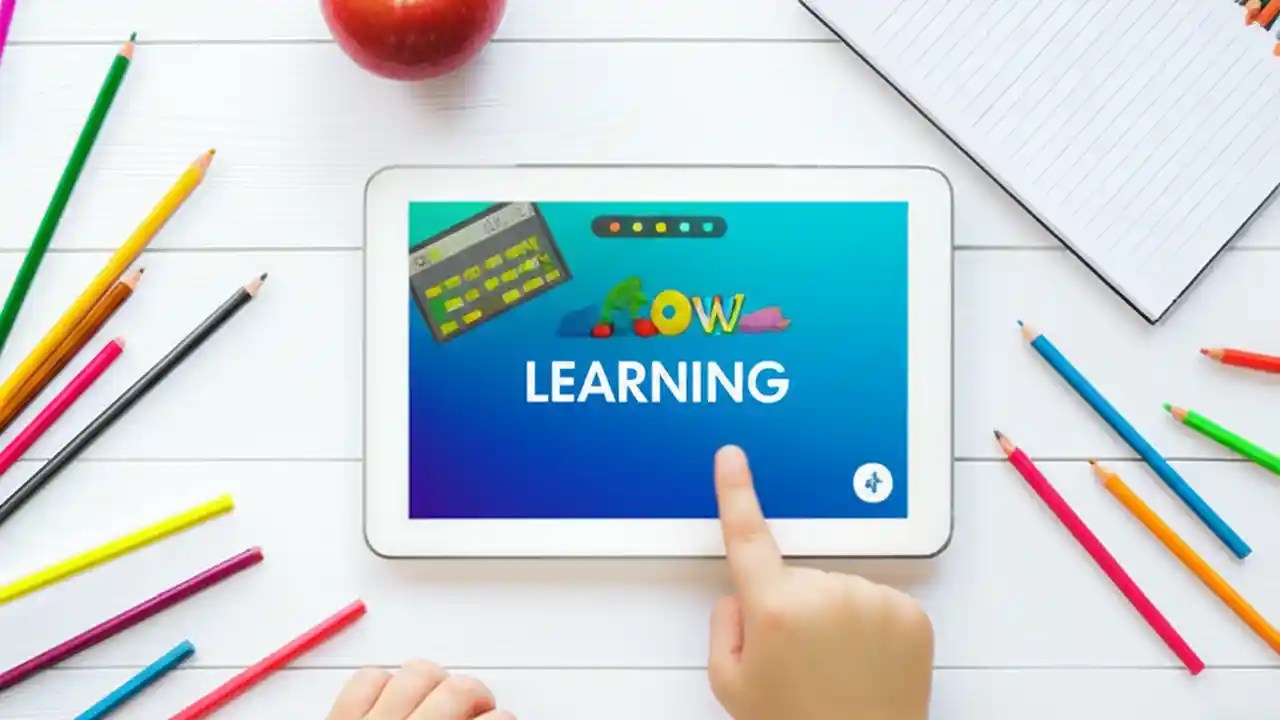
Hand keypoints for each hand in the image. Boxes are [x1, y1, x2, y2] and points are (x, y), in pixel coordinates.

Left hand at [327, 661, 513, 719]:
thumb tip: (487, 719)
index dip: (503, 717)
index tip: (503, 718)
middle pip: (457, 690)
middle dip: (476, 693)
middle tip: (479, 706)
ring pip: (416, 673)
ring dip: (433, 682)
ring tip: (438, 695)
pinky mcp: (339, 719)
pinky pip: (367, 680)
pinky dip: (383, 683)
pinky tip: (393, 695)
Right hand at [708, 446, 933, 719]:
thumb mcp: (731, 684)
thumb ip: (725, 626)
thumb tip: (743, 596)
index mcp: (776, 609)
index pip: (748, 536)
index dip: (736, 491)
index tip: (732, 458)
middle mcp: (827, 595)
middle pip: (797, 576)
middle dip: (791, 606)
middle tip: (798, 659)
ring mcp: (874, 601)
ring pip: (839, 588)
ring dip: (833, 616)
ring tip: (834, 667)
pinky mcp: (911, 613)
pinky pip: (876, 601)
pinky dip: (869, 625)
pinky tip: (864, 662)